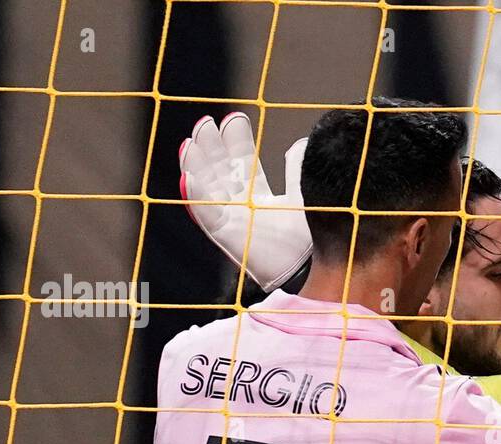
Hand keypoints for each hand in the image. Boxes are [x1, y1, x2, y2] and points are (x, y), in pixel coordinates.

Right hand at [178, 112, 311, 291]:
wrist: (312, 268)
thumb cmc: (308, 239)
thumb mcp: (302, 195)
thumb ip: (296, 170)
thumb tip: (301, 141)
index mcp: (259, 197)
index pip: (242, 163)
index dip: (236, 141)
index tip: (234, 117)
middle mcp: (242, 207)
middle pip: (220, 171)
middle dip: (212, 147)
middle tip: (206, 122)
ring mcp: (232, 221)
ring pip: (207, 187)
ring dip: (197, 164)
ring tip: (191, 140)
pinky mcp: (227, 237)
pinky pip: (206, 215)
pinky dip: (196, 195)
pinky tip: (188, 175)